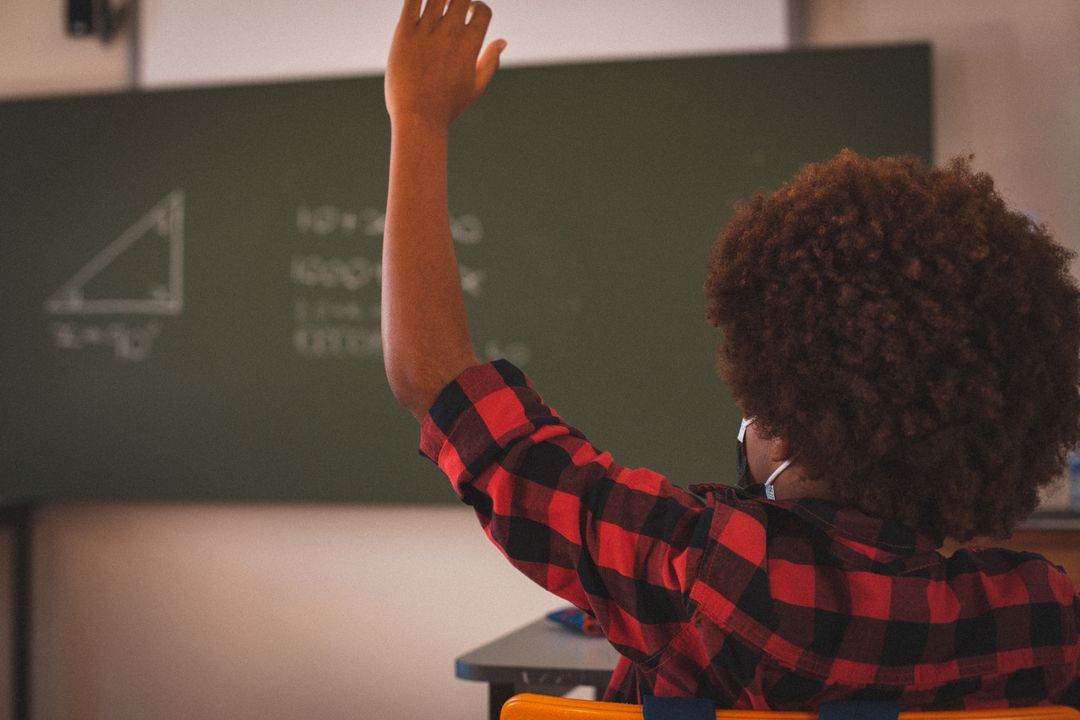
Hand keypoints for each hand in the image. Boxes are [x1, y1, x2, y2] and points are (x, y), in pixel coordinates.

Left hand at [385, 0, 506, 127]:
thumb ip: (491, 61)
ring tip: (435, 7)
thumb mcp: (476, 86)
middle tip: (450, 8)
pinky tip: (419, 2)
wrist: (418, 117)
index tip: (469, 13)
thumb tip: (502, 42)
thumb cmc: (448, 106)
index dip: (478, 7)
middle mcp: (450, 32)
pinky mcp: (404, 32)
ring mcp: (427, 31)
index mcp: (471, 44)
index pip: (482, 9)